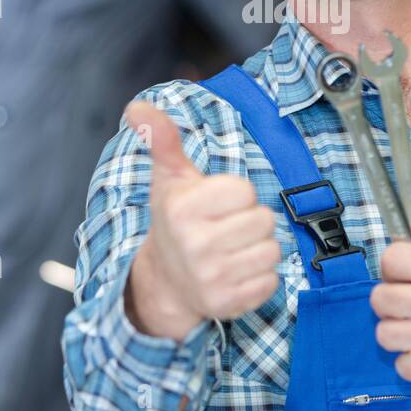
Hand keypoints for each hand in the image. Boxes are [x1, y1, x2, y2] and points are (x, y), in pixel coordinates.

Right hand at [123, 101, 280, 341]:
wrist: (165, 281)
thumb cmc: (175, 220)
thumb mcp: (169, 178)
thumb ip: (162, 139)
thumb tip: (137, 106)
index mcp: (183, 210)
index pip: (245, 190)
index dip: (236, 194)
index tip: (216, 204)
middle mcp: (196, 246)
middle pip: (265, 219)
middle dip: (249, 220)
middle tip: (224, 228)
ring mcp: (212, 278)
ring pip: (273, 250)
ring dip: (258, 248)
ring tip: (231, 249)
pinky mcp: (229, 304)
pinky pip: (271, 280)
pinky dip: (260, 276)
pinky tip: (236, 272)